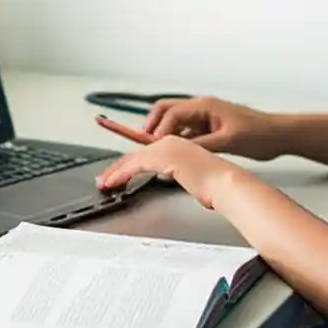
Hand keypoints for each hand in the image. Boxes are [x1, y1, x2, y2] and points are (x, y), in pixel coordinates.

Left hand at [95, 136, 242, 208]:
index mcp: (177, 145)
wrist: (224, 183)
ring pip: (132, 159)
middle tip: (104, 179)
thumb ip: (177, 175)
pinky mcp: (162, 156)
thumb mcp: (191, 178)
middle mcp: (170, 142)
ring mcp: (166, 147)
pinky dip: (121, 174)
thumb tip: (167, 180)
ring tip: (104, 183)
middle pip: (136, 154)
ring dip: (115, 172)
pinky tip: (113, 182)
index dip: (129, 164)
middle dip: (117, 168)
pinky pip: (135, 165)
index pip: (147, 154)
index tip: (118, 174)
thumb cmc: (215, 185)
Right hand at [143, 96, 280, 159]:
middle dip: (153, 126)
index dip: (158, 130)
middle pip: (167, 111)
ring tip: (158, 152)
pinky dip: (178, 141)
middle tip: (145, 145)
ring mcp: (205, 117)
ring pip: (176, 122)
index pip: (171, 113)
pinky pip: (187, 132)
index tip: (153, 147)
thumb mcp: (228, 142)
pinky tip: (177, 155)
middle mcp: (201, 108)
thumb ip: (200, 145)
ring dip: (165, 135)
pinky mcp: (210, 127)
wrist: (279, 135)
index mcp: (204, 106)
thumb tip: (176, 151)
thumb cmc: (258, 135)